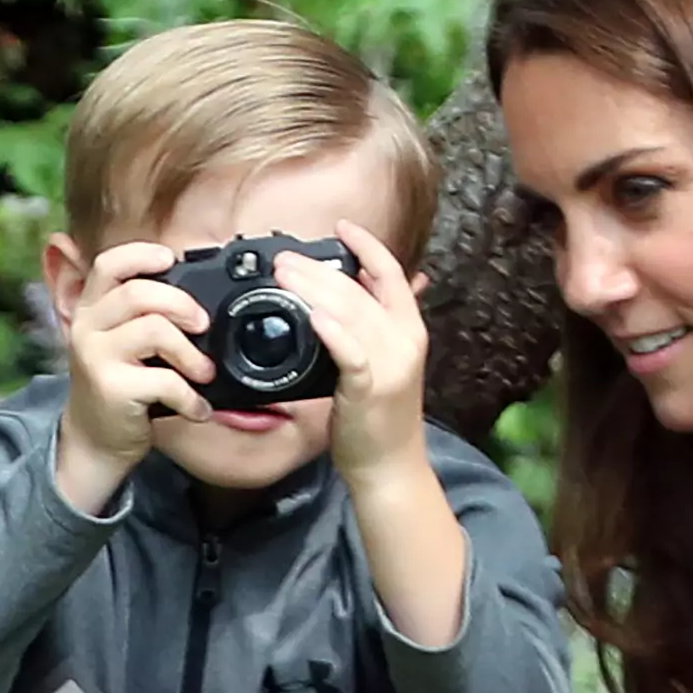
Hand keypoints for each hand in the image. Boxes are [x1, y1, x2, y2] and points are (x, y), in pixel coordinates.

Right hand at [59, 240, 219, 497]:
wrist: (95, 440)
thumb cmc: (120, 385)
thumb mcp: (123, 343)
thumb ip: (146, 316)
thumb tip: (203, 304)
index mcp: (92, 308)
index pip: (109, 264)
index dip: (141, 255)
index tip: (170, 259)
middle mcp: (88, 326)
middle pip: (139, 293)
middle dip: (182, 304)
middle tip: (203, 325)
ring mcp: (97, 357)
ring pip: (154, 330)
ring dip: (191, 353)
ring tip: (204, 373)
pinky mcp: (112, 389)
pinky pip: (165, 381)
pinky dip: (191, 397)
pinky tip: (196, 408)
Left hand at [271, 219, 429, 482]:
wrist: (390, 466)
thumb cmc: (379, 417)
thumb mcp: (384, 363)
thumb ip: (372, 329)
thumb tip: (349, 298)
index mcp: (408, 330)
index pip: (391, 274)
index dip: (367, 246)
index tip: (341, 227)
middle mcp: (404, 341)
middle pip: (361, 289)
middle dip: (319, 269)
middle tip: (284, 259)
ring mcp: (390, 364)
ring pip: (352, 313)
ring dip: (314, 289)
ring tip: (283, 275)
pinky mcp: (370, 388)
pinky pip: (351, 353)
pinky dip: (332, 331)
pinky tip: (312, 316)